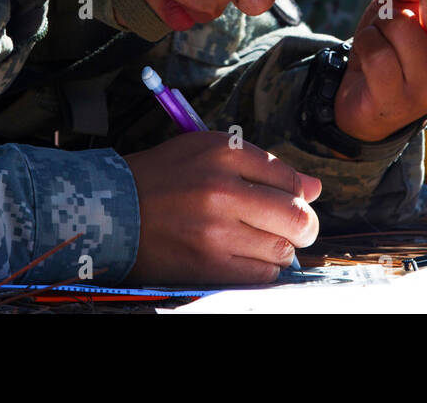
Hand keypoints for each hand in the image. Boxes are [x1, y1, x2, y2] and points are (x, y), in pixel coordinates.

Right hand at [122, 130, 321, 284]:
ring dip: (280, 249)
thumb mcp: (207, 152)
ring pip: (282, 249)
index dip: (300, 194)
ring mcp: (215, 229)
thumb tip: (315, 188)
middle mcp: (223, 188)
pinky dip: (262, 269)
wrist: (111, 208)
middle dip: (304, 227)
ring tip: (260, 242)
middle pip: (296, 215)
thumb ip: (262, 166)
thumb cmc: (163, 177)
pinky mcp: (207, 263)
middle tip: (295, 229)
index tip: (294, 202)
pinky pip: (260, 274)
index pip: (290, 178)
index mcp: (224, 152)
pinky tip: (246, 258)